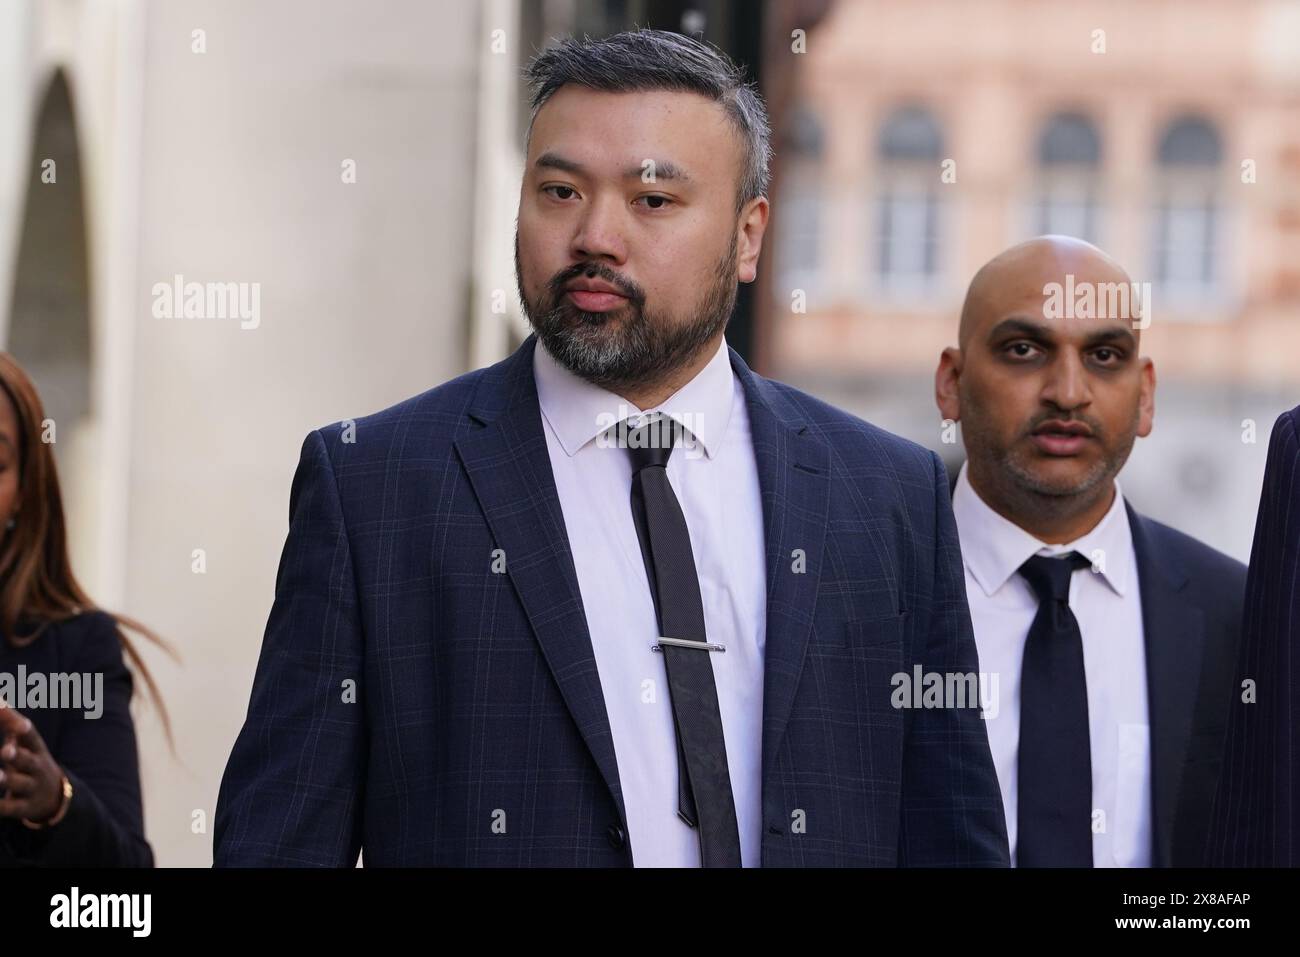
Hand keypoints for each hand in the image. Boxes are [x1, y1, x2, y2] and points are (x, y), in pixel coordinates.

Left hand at [0, 703, 63, 822]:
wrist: (54, 797)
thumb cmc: (31, 762)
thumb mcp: (27, 745)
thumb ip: (12, 725)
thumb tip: (0, 701)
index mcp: (37, 750)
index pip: (33, 739)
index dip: (26, 732)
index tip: (22, 725)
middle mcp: (37, 768)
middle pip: (28, 761)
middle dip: (17, 756)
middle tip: (6, 752)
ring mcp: (32, 788)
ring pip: (19, 784)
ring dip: (7, 780)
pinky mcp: (24, 808)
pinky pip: (11, 808)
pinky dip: (0, 806)